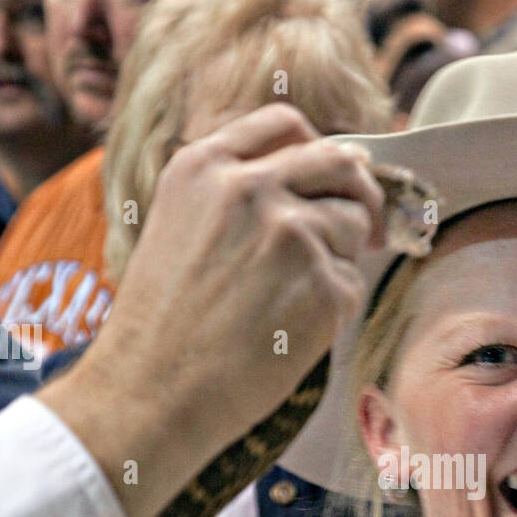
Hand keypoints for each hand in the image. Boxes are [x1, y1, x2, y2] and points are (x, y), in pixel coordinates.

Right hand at [41, 104, 385, 516]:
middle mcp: (250, 188)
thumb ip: (232, 193)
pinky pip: (352, 283)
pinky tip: (292, 332)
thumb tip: (322, 177)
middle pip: (340, 163)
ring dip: (341, 257)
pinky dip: (334, 309)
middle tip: (365, 226)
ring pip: (352, 224)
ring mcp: (291, 234)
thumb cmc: (162, 326)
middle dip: (360, 192)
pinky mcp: (323, 285)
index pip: (286, 124)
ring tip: (294, 300)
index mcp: (205, 166)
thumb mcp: (177, 226)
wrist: (152, 392)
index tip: (333, 176)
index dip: (320, 150)